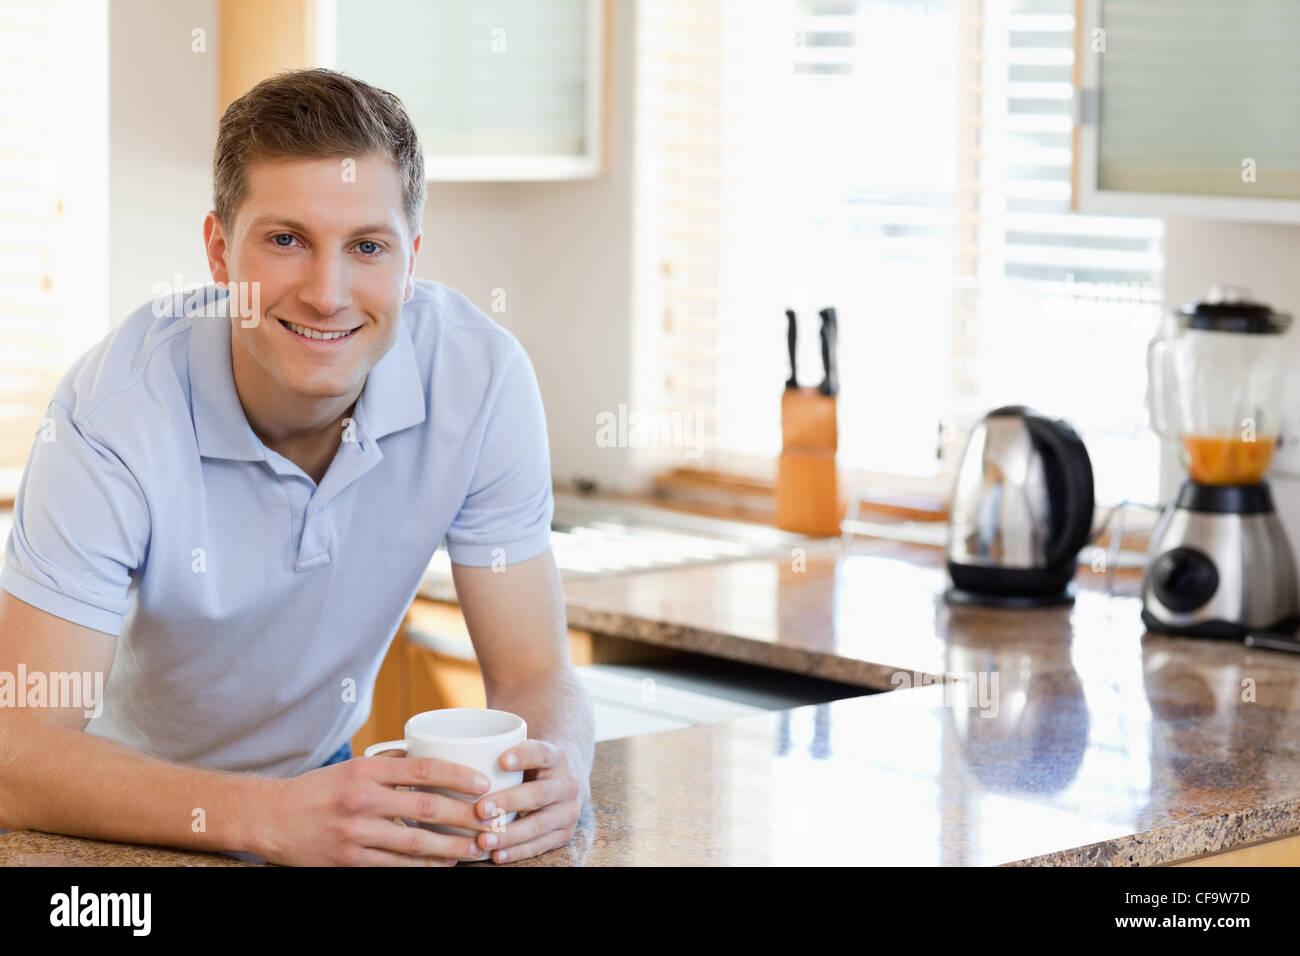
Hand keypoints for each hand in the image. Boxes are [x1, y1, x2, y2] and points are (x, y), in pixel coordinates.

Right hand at [253, 753, 498, 865]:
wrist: (270, 818)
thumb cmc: (318, 790)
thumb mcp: (352, 767)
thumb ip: (389, 764)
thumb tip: (430, 756)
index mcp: (366, 770)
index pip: (422, 769)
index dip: (458, 777)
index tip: (483, 785)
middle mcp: (362, 800)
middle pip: (426, 809)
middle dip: (465, 817)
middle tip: (491, 821)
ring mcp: (355, 833)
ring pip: (415, 843)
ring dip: (451, 848)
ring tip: (475, 848)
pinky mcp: (349, 860)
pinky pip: (395, 866)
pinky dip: (422, 866)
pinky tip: (443, 864)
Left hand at [470, 739, 584, 863]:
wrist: (561, 788)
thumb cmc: (530, 769)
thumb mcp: (525, 755)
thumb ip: (500, 753)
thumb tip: (452, 751)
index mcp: (556, 757)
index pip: (541, 753)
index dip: (523, 756)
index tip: (501, 761)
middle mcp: (567, 784)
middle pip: (538, 794)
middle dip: (508, 802)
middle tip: (480, 809)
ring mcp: (568, 811)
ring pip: (539, 824)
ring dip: (509, 834)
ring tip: (483, 840)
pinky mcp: (565, 834)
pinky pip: (540, 845)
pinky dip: (517, 851)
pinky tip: (496, 854)